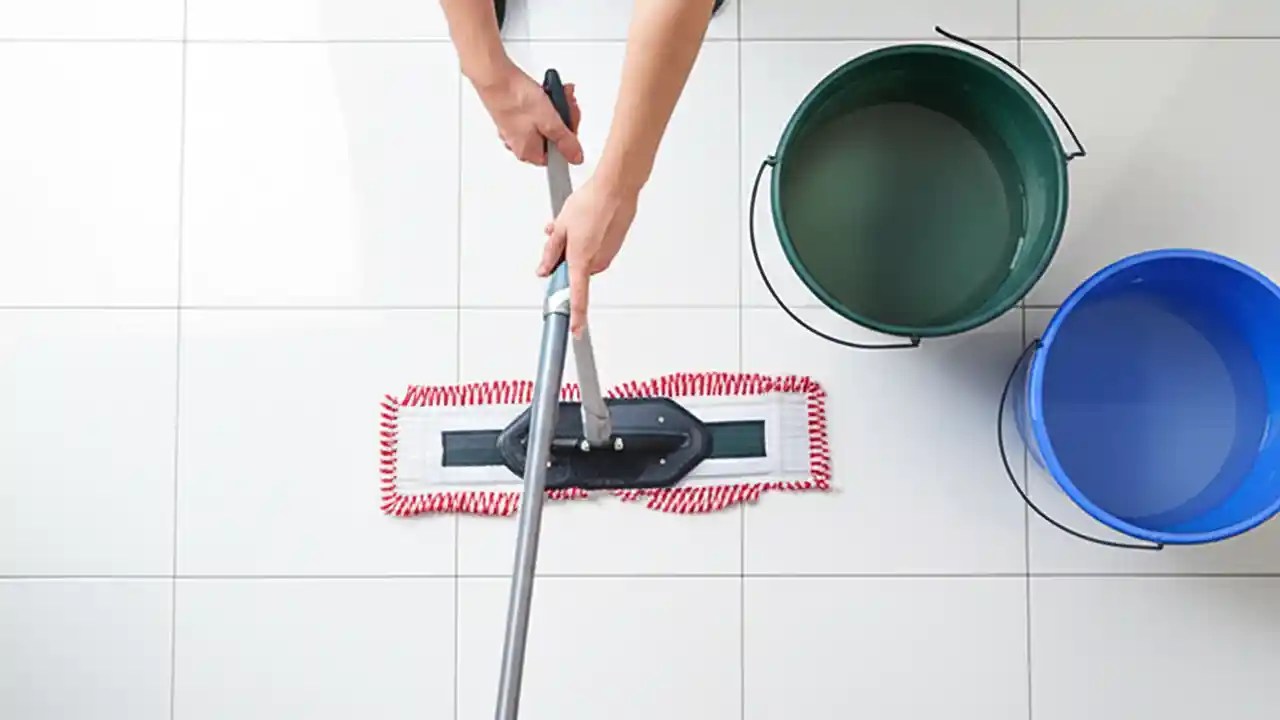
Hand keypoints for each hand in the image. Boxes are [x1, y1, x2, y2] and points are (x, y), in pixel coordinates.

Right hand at [474, 64, 582, 165]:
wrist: (494, 76)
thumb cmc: (515, 98)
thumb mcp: (549, 121)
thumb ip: (565, 142)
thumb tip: (576, 157)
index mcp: (528, 152)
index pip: (557, 156)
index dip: (569, 138)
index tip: (572, 122)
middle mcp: (519, 144)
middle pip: (552, 137)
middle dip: (564, 118)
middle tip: (566, 103)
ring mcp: (515, 129)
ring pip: (545, 123)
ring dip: (557, 108)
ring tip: (558, 93)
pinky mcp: (513, 114)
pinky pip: (535, 113)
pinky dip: (544, 103)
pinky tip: (547, 92)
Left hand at [536, 175, 638, 336]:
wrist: (616, 188)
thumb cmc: (591, 203)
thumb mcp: (560, 227)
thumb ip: (550, 253)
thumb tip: (543, 268)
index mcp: (581, 261)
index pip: (577, 297)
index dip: (575, 317)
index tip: (575, 331)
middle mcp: (597, 263)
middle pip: (576, 273)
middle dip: (565, 260)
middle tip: (557, 239)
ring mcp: (607, 255)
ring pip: (584, 260)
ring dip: (575, 248)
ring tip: (573, 224)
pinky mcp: (614, 247)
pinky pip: (595, 251)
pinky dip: (587, 241)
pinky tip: (585, 223)